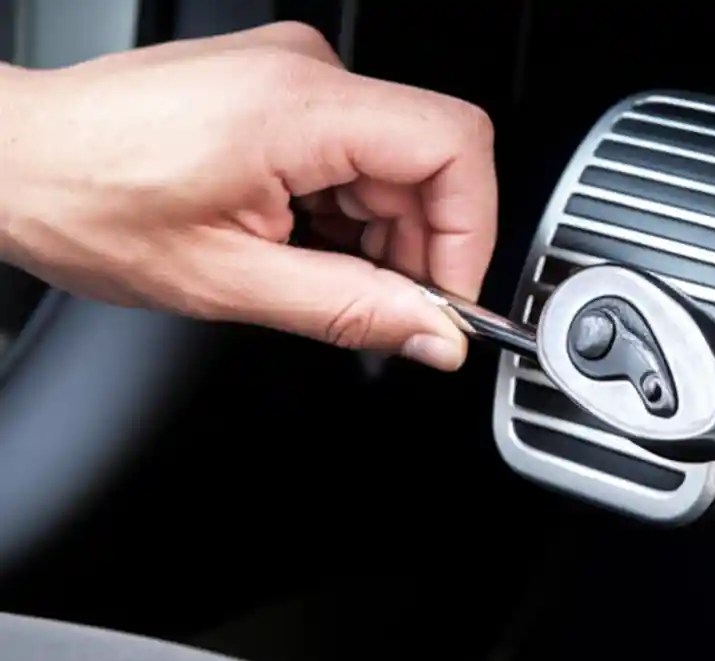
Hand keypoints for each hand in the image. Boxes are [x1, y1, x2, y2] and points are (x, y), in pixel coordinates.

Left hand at [0, 22, 496, 369]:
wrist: (13, 158)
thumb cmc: (87, 199)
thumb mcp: (228, 281)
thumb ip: (350, 309)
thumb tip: (434, 334)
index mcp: (298, 108)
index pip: (453, 146)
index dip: (469, 231)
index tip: (447, 296)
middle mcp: (306, 71)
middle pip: (429, 161)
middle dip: (419, 246)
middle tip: (381, 306)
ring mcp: (295, 73)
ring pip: (396, 161)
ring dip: (377, 232)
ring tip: (310, 270)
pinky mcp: (283, 87)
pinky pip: (357, 150)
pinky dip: (347, 209)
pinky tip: (298, 240)